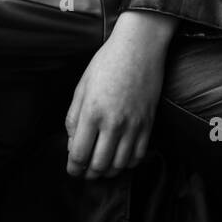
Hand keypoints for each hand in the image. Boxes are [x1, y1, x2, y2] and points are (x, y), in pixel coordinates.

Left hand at [64, 11, 178, 178]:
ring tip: (101, 169)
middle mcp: (113, 123)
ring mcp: (133, 125)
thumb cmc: (107, 62)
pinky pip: (139, 155)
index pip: (79, 154)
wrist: (139, 47)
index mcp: (92, 112)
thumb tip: (72, 143)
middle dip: (89, 174)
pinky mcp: (148, 124)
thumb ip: (74, 117)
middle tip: (85, 173)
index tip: (72, 170)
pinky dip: (128, 163)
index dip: (73, 168)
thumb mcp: (82, 86)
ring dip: (108, 172)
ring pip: (120, 165)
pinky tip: (120, 159)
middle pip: (99, 165)